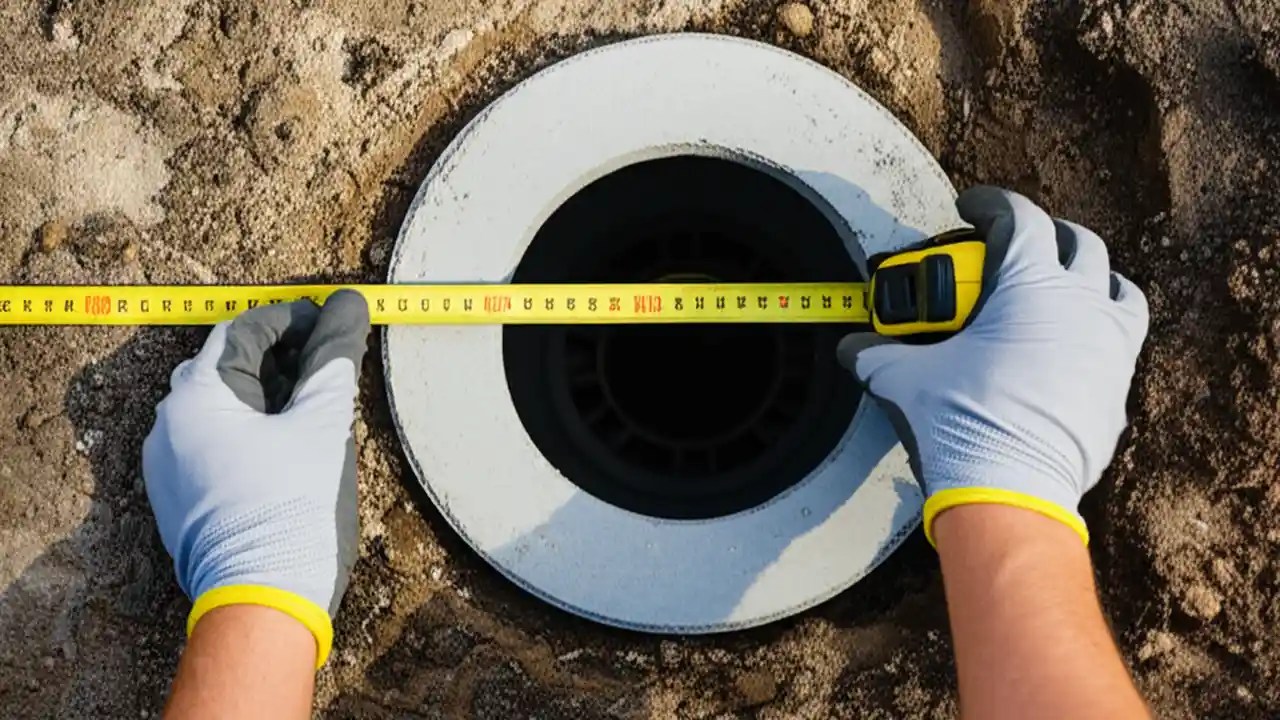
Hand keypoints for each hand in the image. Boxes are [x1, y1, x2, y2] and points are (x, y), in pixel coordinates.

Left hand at [143, 290, 369, 666]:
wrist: (264, 604)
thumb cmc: (293, 510)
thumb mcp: (322, 423)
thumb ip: (333, 356)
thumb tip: (348, 305)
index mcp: (198, 396)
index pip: (246, 330)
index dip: (294, 319)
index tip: (333, 323)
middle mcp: (170, 423)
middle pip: (229, 365)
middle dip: (282, 356)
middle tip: (330, 361)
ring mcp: (169, 463)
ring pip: (223, 405)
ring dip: (268, 393)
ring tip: (316, 403)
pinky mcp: (180, 496)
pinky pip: (215, 441)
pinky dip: (252, 428)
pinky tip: (290, 442)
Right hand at [839, 187, 1147, 544]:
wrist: (1011, 494)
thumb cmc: (963, 425)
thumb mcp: (905, 380)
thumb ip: (876, 353)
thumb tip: (853, 349)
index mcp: (1032, 286)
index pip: (1019, 218)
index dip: (989, 204)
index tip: (969, 209)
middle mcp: (1081, 306)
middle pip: (1078, 243)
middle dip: (1045, 235)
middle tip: (1010, 249)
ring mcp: (1109, 347)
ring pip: (1115, 287)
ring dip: (1087, 278)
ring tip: (1058, 289)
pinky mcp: (1116, 389)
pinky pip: (1119, 341)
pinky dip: (1095, 331)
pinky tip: (1065, 349)